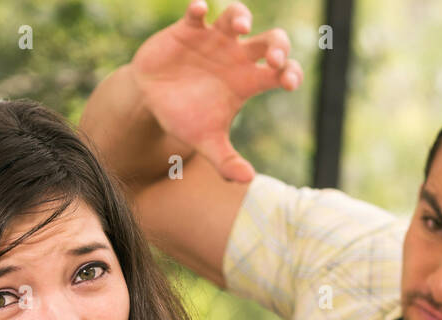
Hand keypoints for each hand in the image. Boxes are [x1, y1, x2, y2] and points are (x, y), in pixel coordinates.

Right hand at [131, 0, 301, 181]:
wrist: (151, 101)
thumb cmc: (185, 117)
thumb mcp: (205, 142)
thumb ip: (226, 161)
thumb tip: (247, 180)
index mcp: (247, 80)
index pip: (280, 72)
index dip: (289, 73)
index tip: (287, 82)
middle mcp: (236, 56)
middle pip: (269, 40)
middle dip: (277, 45)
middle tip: (274, 58)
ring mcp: (213, 40)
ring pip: (236, 16)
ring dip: (240, 16)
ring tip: (241, 27)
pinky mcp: (187, 29)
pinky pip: (197, 12)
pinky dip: (199, 8)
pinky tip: (199, 11)